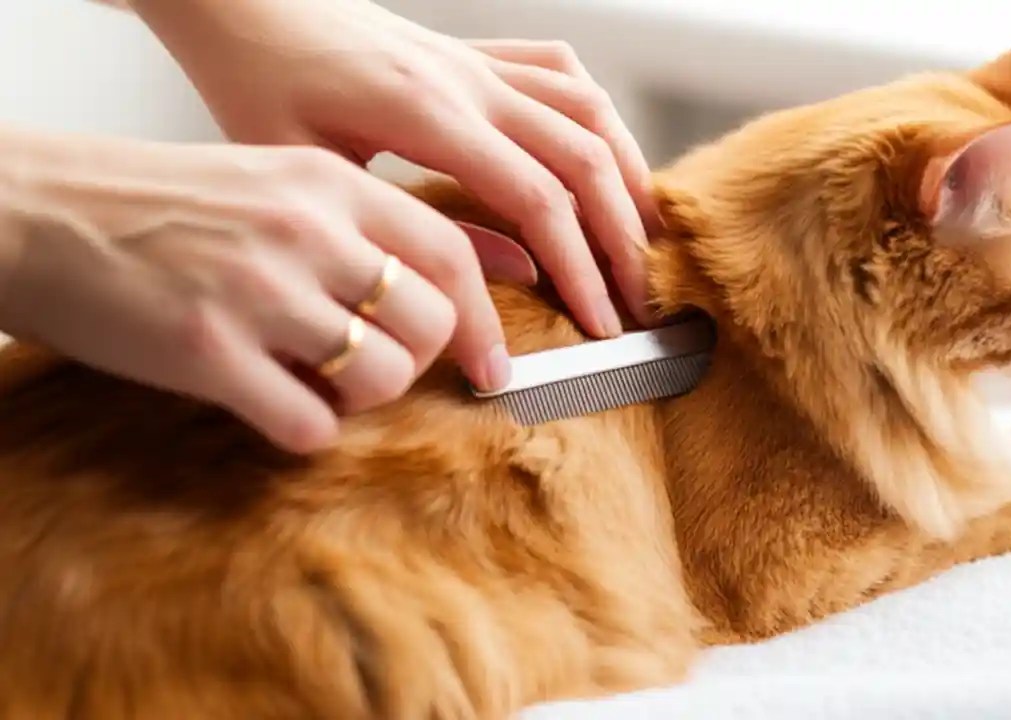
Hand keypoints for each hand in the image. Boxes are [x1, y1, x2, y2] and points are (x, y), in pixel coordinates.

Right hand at [0, 127, 535, 452]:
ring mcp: (258, 293)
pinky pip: (310, 424)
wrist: (41, 212)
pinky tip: (273, 402)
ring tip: (321, 381)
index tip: (492, 362)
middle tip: (379, 366)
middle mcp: (304, 232)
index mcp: (327, 183)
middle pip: (428, 323)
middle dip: (419, 362)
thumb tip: (477, 271)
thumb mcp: (277, 181)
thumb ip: (366, 222)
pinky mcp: (208, 354)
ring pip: (382, 377)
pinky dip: (307, 429)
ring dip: (366, 398)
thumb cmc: (164, 203)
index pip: (449, 253)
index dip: (483, 318)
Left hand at [130, 0, 658, 335]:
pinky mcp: (475, 52)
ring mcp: (478, 61)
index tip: (597, 325)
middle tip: (635, 302)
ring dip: (628, 177)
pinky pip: (562, 73)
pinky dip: (597, 117)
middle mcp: (468, 81)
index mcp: (427, 114)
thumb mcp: (319, 176)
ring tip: (646, 238)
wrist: (243, 4)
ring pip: (589, 112)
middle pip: (583, 158)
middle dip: (621, 237)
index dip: (580, 268)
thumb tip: (517, 274)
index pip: (537, 199)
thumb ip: (418, 227)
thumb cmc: (255, 84)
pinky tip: (605, 156)